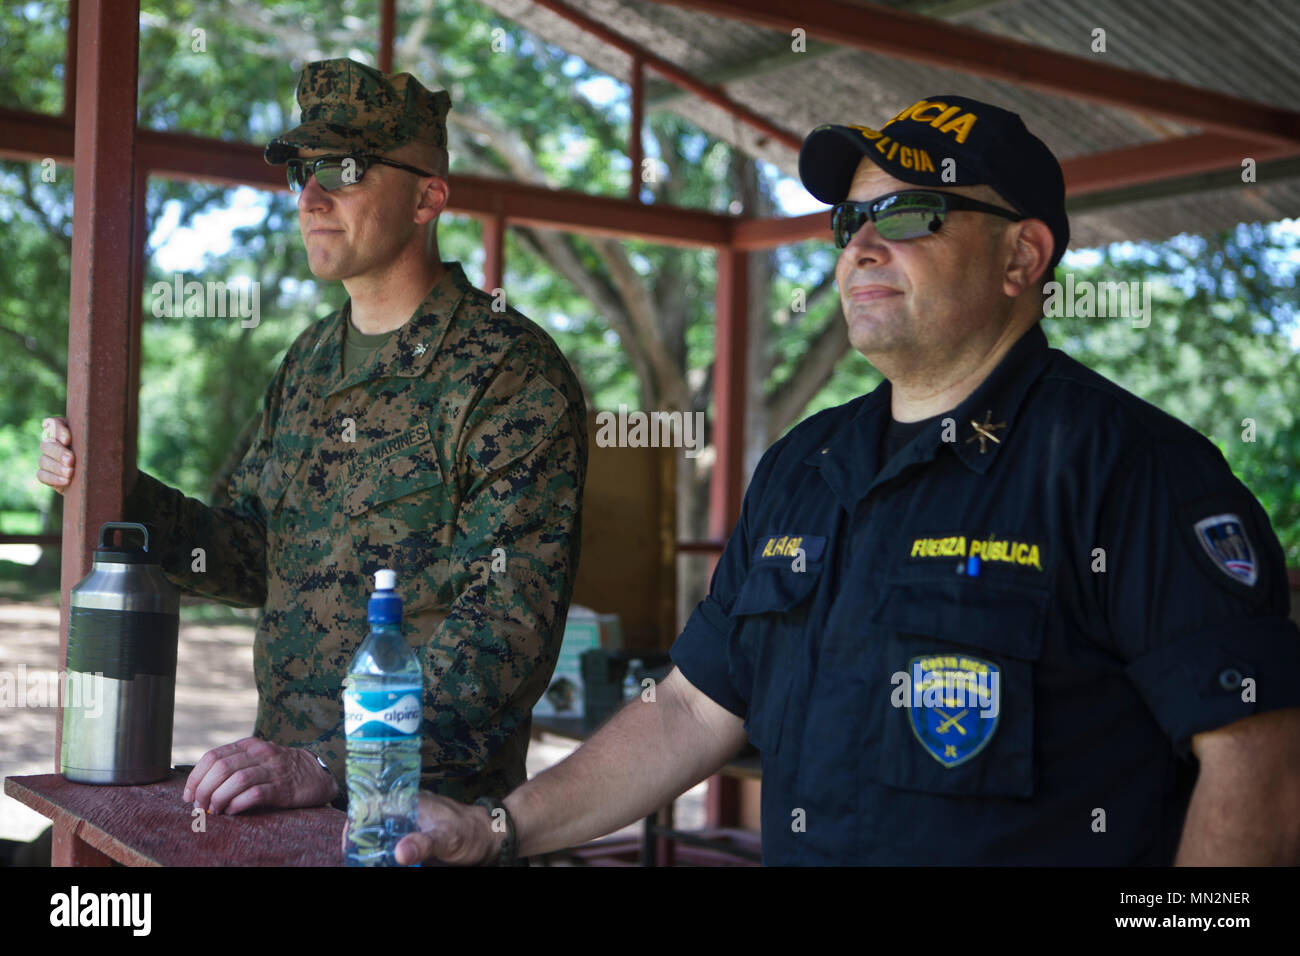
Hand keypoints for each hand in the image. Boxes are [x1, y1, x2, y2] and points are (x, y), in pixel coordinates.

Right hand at [36, 416, 138, 494]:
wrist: (106, 477)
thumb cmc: (108, 454)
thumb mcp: (109, 441)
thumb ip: (106, 432)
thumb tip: (116, 423)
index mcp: (66, 430)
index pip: (53, 423)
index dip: (57, 430)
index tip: (69, 439)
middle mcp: (54, 442)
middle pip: (47, 443)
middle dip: (58, 452)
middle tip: (71, 460)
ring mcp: (49, 459)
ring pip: (43, 460)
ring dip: (56, 467)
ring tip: (71, 473)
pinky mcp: (48, 474)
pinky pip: (42, 475)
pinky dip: (53, 478)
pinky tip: (66, 481)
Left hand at [182, 737, 337, 814]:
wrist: (316, 773)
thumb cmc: (279, 769)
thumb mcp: (256, 758)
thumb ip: (233, 766)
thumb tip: (199, 789)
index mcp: (248, 745)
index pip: (213, 756)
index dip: (195, 777)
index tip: (188, 796)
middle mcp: (260, 753)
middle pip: (222, 768)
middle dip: (205, 790)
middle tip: (201, 807)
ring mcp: (272, 769)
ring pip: (237, 780)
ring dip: (219, 798)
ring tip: (215, 810)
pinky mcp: (283, 787)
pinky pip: (255, 794)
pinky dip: (238, 804)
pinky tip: (233, 811)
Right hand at [338, 790, 502, 864]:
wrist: (490, 839)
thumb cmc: (470, 832)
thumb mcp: (448, 838)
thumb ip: (424, 843)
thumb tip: (400, 852)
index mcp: (407, 802)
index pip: (370, 805)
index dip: (355, 822)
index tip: (349, 843)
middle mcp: (403, 813)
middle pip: (371, 824)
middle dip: (360, 841)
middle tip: (356, 860)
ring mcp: (407, 828)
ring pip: (380, 837)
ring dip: (371, 851)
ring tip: (364, 862)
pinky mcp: (413, 841)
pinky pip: (392, 848)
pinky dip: (384, 857)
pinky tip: (380, 863)